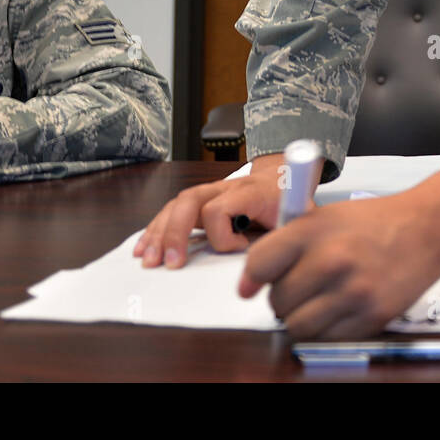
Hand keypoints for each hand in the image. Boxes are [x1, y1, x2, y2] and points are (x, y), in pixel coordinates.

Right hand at [133, 152, 316, 268]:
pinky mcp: (200, 201)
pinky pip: (172, 210)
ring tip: (149, 260)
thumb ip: (283, 236)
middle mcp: (222, 187)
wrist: (283, 176)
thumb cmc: (288, 199)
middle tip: (171, 263)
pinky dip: (156, 229)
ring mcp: (208, 192)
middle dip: (175, 233)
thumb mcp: (296, 216)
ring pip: (176, 205)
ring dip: (159, 233)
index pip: (220, 209)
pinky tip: (144, 247)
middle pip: (188, 201)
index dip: (225, 236)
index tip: (242, 249)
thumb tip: (266, 263)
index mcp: (247, 191)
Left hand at [236, 165, 439, 338]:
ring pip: (298, 327)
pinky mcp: (372, 317)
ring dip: (301, 318)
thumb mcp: (324, 217)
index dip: (251, 279)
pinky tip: (338, 309)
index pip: (259, 263)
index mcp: (313, 230)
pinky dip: (326, 329)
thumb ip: (285, 244)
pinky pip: (328, 338)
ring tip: (317, 301)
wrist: (426, 229)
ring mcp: (353, 292)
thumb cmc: (371, 222)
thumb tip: (247, 285)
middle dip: (282, 298)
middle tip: (300, 287)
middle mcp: (331, 261)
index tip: (251, 286)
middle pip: (277, 301)